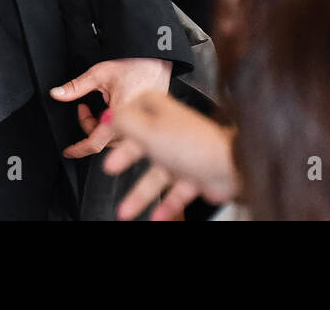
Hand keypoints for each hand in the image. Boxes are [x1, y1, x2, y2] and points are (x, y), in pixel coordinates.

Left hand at [49, 57, 170, 157]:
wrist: (157, 60)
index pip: (96, 143)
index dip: (79, 149)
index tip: (69, 151)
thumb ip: (76, 86)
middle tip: (84, 109)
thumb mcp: (100, 73)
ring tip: (98, 108)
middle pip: (104, 141)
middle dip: (89, 128)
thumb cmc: (135, 64)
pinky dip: (114, 126)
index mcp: (121, 114)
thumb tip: (57, 93)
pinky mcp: (146, 123)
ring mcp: (142, 125)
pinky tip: (112, 111)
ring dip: (101, 128)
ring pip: (115, 140)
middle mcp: (133, 124)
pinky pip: (126, 135)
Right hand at [100, 90, 238, 220]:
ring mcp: (183, 154)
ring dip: (139, 194)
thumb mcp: (148, 129)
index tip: (99, 136)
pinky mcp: (195, 175)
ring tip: (124, 212)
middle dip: (124, 157)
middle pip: (142, 143)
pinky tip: (156, 218)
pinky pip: (176, 193)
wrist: (230, 166)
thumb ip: (124, 123)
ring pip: (156, 175)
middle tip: (109, 168)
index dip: (115, 123)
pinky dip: (166, 206)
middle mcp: (171, 131)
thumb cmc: (191, 144)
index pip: (131, 112)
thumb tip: (106, 117)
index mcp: (160, 112)